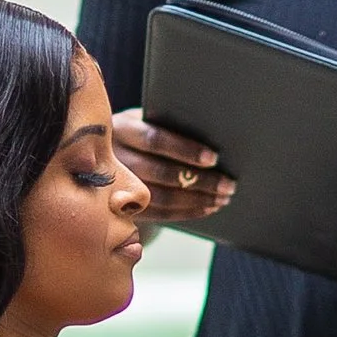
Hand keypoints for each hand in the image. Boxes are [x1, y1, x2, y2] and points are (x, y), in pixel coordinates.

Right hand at [113, 108, 235, 223]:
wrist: (108, 156)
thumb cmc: (141, 131)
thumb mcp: (147, 121)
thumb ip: (170, 126)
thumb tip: (214, 136)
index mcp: (122, 127)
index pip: (155, 140)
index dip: (185, 150)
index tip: (214, 158)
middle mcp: (113, 158)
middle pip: (161, 172)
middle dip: (199, 180)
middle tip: (229, 185)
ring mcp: (115, 186)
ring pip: (161, 198)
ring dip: (197, 200)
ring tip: (222, 198)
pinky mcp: (122, 208)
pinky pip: (158, 214)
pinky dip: (186, 212)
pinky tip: (207, 208)